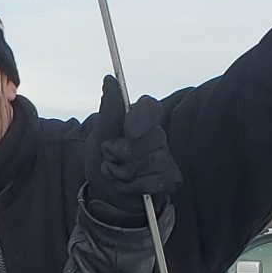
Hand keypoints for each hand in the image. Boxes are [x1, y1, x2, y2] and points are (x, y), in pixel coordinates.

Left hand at [84, 74, 181, 224]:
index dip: (141, 119)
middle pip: (146, 139)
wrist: (106, 193)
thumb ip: (108, 109)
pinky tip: (129, 186)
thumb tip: (109, 79)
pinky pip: (152, 182)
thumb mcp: (99, 134)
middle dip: (119, 154)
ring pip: (146, 163)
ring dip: (122, 173)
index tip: (128, 131)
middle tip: (108, 158)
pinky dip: (133, 187)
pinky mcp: (172, 177)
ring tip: (116, 173)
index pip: (150, 107)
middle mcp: (157, 134)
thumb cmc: (103, 158)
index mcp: (141, 118)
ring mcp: (167, 156)